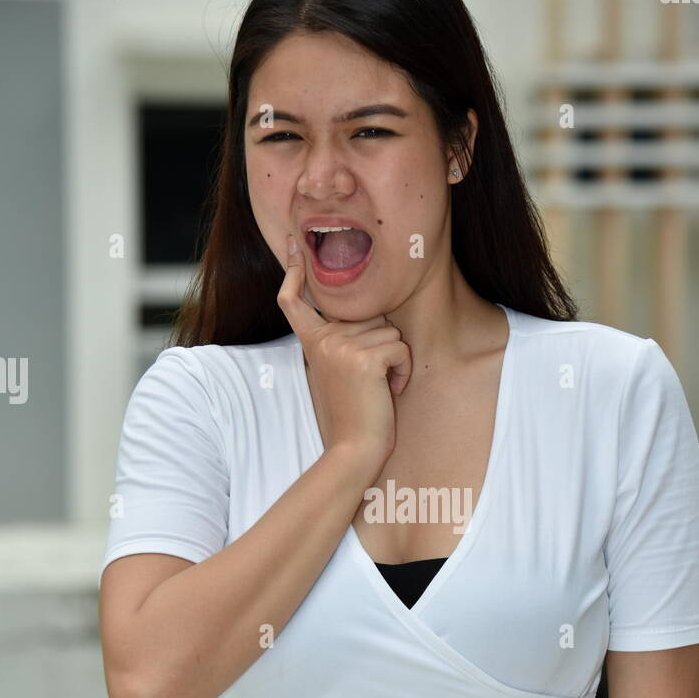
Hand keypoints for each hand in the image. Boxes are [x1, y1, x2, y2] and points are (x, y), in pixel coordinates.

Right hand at [278, 232, 411, 475]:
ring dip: (396, 361)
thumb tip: (366, 314)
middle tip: (370, 379)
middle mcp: (323, 339)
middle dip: (382, 344)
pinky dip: (404, 371)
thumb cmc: (354, 414)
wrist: (354, 450)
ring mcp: (341, 347)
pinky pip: (401, 348)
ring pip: (390, 332)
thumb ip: (342, 341)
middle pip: (370, 315)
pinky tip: (388, 391)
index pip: (294, 301)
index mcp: (312, 342)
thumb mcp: (339, 371)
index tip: (294, 248)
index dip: (294, 274)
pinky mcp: (364, 358)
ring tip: (378, 387)